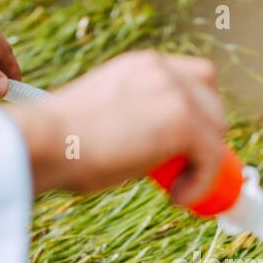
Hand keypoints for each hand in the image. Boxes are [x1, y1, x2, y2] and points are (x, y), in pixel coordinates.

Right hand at [5, 51, 225, 201]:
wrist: (45, 142)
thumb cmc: (60, 142)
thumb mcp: (105, 115)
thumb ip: (133, 117)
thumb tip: (150, 147)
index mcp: (142, 65)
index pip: (196, 79)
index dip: (199, 111)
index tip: (187, 144)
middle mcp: (162, 70)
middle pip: (214, 102)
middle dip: (206, 138)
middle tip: (182, 170)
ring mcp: (174, 92)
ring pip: (217, 130)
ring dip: (204, 162)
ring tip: (175, 187)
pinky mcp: (183, 121)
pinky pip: (213, 158)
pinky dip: (201, 182)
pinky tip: (176, 196)